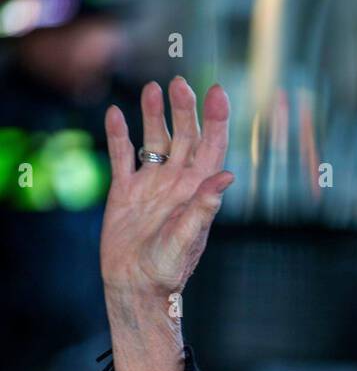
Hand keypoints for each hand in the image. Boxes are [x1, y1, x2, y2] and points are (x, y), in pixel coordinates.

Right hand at [101, 77, 233, 297]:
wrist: (136, 286)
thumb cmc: (168, 268)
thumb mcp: (188, 237)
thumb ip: (205, 206)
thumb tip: (227, 176)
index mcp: (197, 191)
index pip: (211, 147)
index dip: (216, 119)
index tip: (217, 91)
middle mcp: (176, 183)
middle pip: (184, 137)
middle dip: (183, 110)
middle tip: (179, 83)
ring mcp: (151, 185)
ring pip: (154, 141)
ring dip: (154, 115)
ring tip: (152, 88)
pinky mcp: (125, 192)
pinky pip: (122, 157)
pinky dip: (119, 136)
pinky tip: (115, 114)